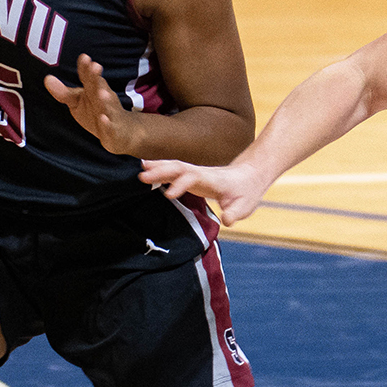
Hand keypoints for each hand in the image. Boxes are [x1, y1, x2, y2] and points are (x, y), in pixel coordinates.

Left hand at [45, 54, 152, 157]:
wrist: (122, 133)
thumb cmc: (96, 113)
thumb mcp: (78, 101)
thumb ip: (63, 92)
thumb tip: (47, 78)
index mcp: (95, 90)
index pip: (89, 77)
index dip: (86, 68)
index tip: (84, 57)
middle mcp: (104, 99)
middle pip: (100, 87)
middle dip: (97, 77)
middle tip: (95, 66)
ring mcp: (111, 114)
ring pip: (108, 106)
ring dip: (106, 99)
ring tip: (102, 93)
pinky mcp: (114, 130)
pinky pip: (111, 126)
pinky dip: (108, 123)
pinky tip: (103, 119)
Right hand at [139, 158, 269, 223]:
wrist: (249, 176)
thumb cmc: (245, 192)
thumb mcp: (244, 206)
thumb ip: (235, 213)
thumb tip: (228, 220)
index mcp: (212, 179)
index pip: (193, 178)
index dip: (181, 185)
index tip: (168, 195)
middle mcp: (200, 172)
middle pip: (178, 167)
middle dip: (160, 171)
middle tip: (141, 177)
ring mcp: (194, 172)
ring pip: (173, 166)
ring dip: (156, 167)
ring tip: (137, 169)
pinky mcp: (190, 174)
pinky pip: (172, 169)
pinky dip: (158, 168)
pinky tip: (143, 168)